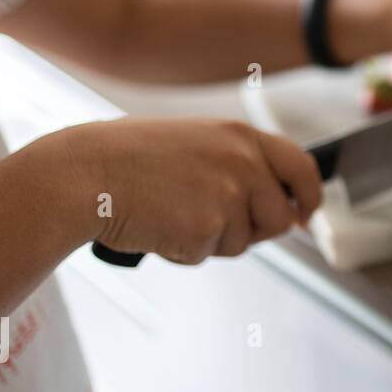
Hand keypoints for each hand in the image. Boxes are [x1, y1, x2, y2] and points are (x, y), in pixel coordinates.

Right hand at [51, 118, 322, 263]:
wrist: (81, 174)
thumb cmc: (129, 159)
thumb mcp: (195, 142)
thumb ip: (238, 163)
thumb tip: (279, 202)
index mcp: (241, 136)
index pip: (302, 167)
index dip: (310, 196)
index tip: (306, 213)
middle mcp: (243, 163)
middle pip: (278, 218)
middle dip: (253, 229)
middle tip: (210, 221)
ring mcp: (227, 196)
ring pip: (242, 242)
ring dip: (212, 240)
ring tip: (170, 212)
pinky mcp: (205, 228)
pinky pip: (207, 255)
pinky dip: (183, 251)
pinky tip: (157, 226)